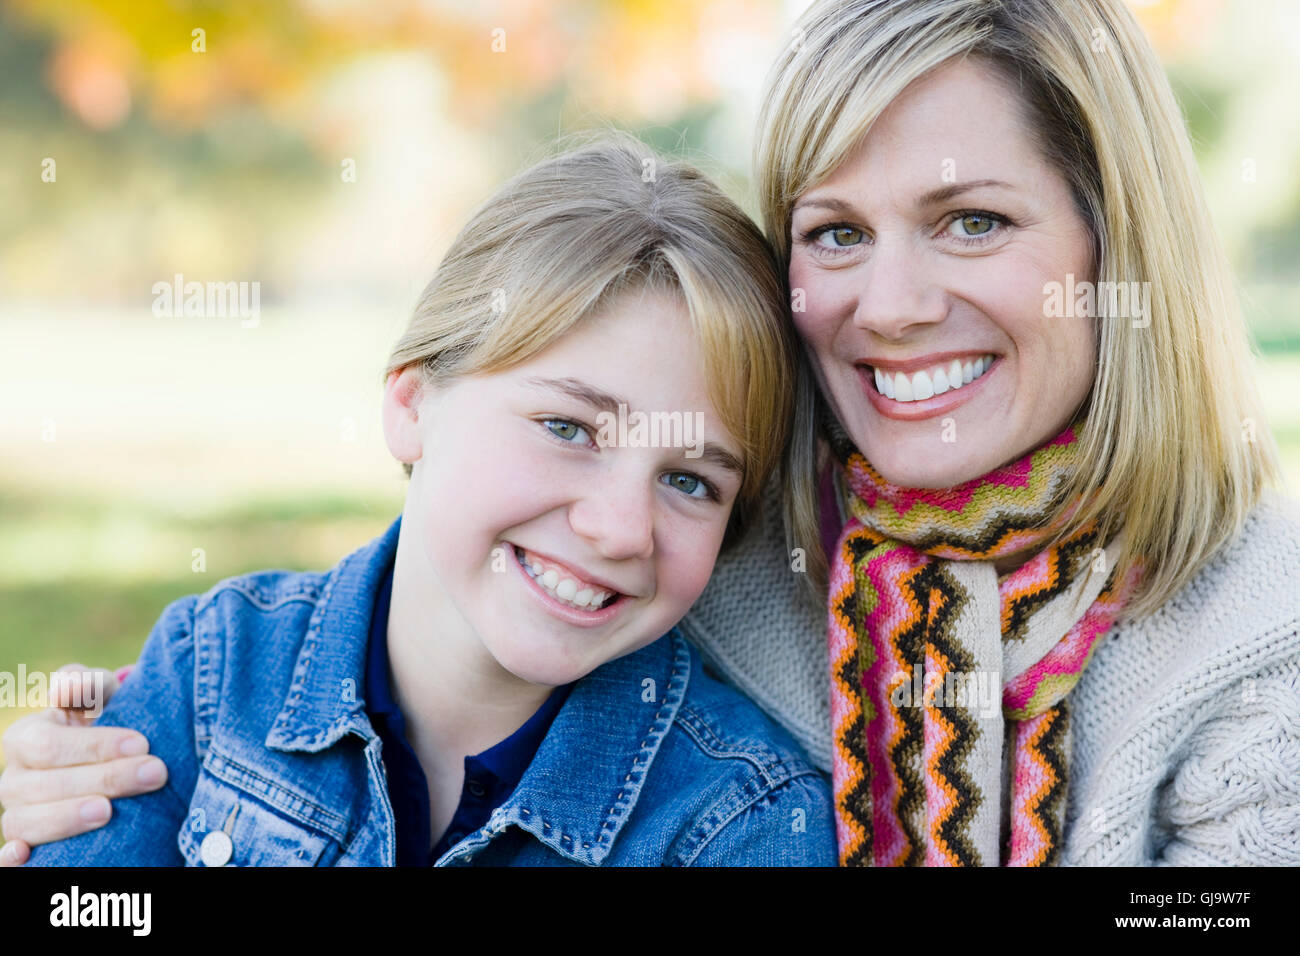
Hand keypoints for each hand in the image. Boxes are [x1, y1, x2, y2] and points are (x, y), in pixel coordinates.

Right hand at [0, 662, 163, 864]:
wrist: (114, 755)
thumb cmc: (106, 720)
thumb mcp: (101, 697)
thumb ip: (88, 685)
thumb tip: (69, 685)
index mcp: (26, 737)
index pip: (48, 745)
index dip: (93, 745)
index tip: (142, 742)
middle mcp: (15, 777)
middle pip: (42, 785)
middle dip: (102, 779)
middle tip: (153, 774)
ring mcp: (17, 812)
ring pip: (24, 822)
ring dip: (66, 819)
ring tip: (109, 812)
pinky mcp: (26, 841)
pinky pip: (7, 856)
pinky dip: (12, 859)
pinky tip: (28, 857)